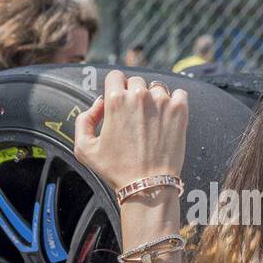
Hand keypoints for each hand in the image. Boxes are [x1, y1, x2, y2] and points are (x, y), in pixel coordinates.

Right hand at [74, 70, 188, 193]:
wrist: (148, 185)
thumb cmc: (116, 170)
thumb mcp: (84, 148)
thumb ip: (83, 120)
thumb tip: (99, 103)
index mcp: (115, 100)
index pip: (115, 76)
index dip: (114, 89)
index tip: (118, 104)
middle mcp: (139, 95)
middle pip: (135, 81)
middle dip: (133, 95)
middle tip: (134, 118)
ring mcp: (162, 101)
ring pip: (156, 88)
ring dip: (153, 99)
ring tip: (151, 121)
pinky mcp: (180, 110)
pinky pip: (179, 94)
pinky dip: (174, 102)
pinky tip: (167, 118)